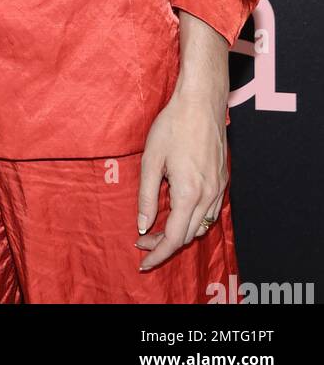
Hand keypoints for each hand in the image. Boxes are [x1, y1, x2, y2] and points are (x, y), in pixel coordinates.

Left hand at [134, 88, 229, 272]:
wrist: (202, 102)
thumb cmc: (173, 126)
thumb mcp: (151, 160)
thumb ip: (146, 195)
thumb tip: (142, 225)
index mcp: (189, 194)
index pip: (174, 238)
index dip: (157, 254)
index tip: (142, 262)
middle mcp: (208, 196)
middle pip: (188, 236)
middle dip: (164, 244)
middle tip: (142, 240)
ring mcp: (219, 189)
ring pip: (201, 226)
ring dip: (180, 232)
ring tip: (157, 228)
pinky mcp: (223, 180)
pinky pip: (210, 212)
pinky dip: (193, 219)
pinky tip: (178, 210)